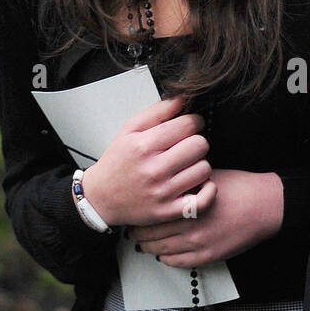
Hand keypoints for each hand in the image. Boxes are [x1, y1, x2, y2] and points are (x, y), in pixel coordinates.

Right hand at [80, 95, 214, 228]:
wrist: (101, 198)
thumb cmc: (116, 163)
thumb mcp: (128, 130)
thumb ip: (156, 112)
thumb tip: (182, 99)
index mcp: (143, 146)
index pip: (188, 125)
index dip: (195, 122)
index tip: (192, 125)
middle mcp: (153, 169)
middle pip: (200, 145)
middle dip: (197, 141)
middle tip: (189, 145)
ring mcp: (162, 192)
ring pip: (204, 169)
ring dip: (200, 164)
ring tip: (188, 165)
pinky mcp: (168, 211)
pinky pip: (203, 199)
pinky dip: (208, 190)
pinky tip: (200, 183)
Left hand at [128, 169, 283, 265]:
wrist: (263, 206)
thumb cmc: (238, 188)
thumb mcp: (206, 177)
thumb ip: (184, 184)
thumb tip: (163, 185)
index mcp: (186, 203)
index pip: (151, 213)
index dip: (138, 215)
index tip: (134, 213)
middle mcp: (189, 224)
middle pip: (151, 234)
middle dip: (138, 234)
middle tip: (131, 232)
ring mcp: (198, 243)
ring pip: (161, 250)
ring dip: (149, 248)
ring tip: (142, 244)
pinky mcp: (208, 256)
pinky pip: (179, 262)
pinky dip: (166, 259)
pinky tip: (163, 254)